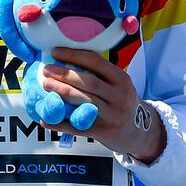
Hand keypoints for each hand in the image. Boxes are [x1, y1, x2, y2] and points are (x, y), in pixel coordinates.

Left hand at [37, 47, 166, 162]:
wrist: (140, 132)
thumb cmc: (122, 102)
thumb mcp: (119, 85)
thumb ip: (100, 75)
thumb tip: (67, 60)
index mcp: (122, 79)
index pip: (96, 62)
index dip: (74, 56)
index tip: (55, 52)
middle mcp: (120, 96)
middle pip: (89, 82)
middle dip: (65, 74)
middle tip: (46, 70)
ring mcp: (113, 115)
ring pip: (85, 102)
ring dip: (63, 92)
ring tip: (46, 85)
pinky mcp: (104, 132)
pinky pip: (79, 127)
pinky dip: (60, 124)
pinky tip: (45, 120)